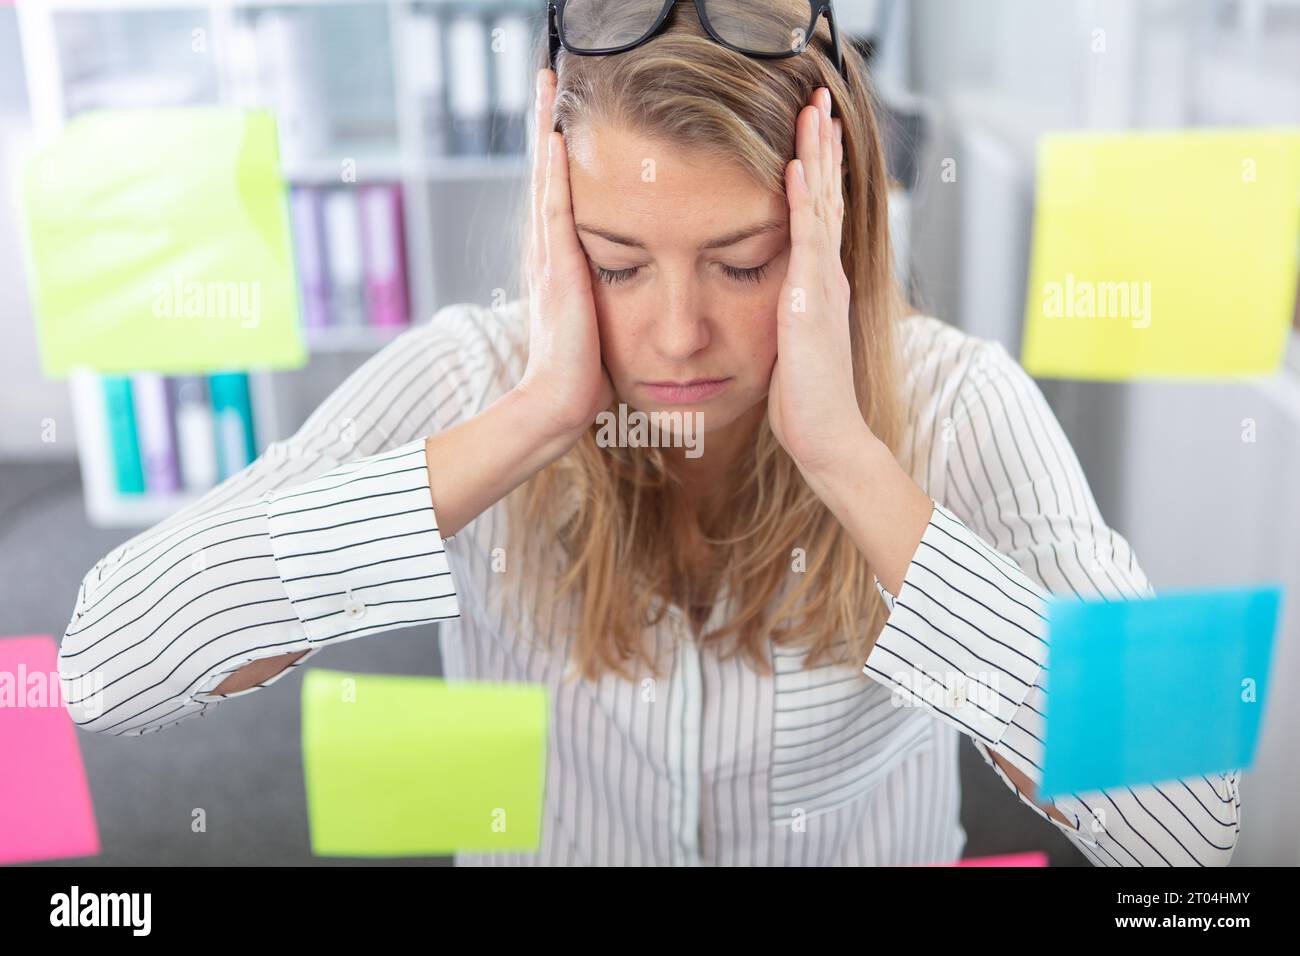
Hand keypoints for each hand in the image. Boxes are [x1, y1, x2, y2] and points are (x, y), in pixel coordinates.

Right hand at [514, 68, 613, 442]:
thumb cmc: (582, 373)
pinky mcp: (558, 270)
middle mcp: (546, 250)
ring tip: (544, 85)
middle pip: (544, 171)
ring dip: (545, 130)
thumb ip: (602, 298)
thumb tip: (623, 292)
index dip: (555, 151)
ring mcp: (548, 257)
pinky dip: (555, 173)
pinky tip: (558, 139)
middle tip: (545, 74)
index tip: (559, 112)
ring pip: (546, 178)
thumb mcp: (596, 323)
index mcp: (557, 260)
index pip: (556, 192)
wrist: (559, 402)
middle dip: (544, 123)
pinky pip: (557, 210)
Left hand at [767, 87, 868, 476]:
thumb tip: (771, 304)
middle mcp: (827, 275)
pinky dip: (803, 199)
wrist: (825, 434)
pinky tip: (796, 166)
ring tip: (814, 112)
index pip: (820, 215)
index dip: (817, 171)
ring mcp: (824, 284)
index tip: (812, 131)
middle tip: (819, 100)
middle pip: (827, 196)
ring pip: (822, 205)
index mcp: (819, 284)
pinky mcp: (812, 300)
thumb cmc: (804, 400)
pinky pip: (807, 238)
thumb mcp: (789, 345)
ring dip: (816, 156)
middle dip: (822, 147)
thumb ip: (784, 315)